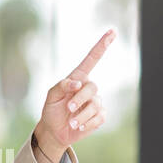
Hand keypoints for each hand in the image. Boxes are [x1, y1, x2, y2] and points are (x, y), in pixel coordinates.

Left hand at [33, 28, 113, 162]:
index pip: (91, 60)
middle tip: (68, 108)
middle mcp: (88, 88)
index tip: (112, 32)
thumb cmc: (52, 110)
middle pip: (92, 88)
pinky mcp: (99, 116)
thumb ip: (62, 86)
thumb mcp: (51, 96)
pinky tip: (78, 127)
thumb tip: (78, 83)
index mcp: (78, 78)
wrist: (54, 131)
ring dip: (80, 115)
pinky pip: (98, 117)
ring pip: (95, 105)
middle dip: (79, 98)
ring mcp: (95, 102)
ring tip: (71, 122)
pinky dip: (87, 123)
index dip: (101, 46)